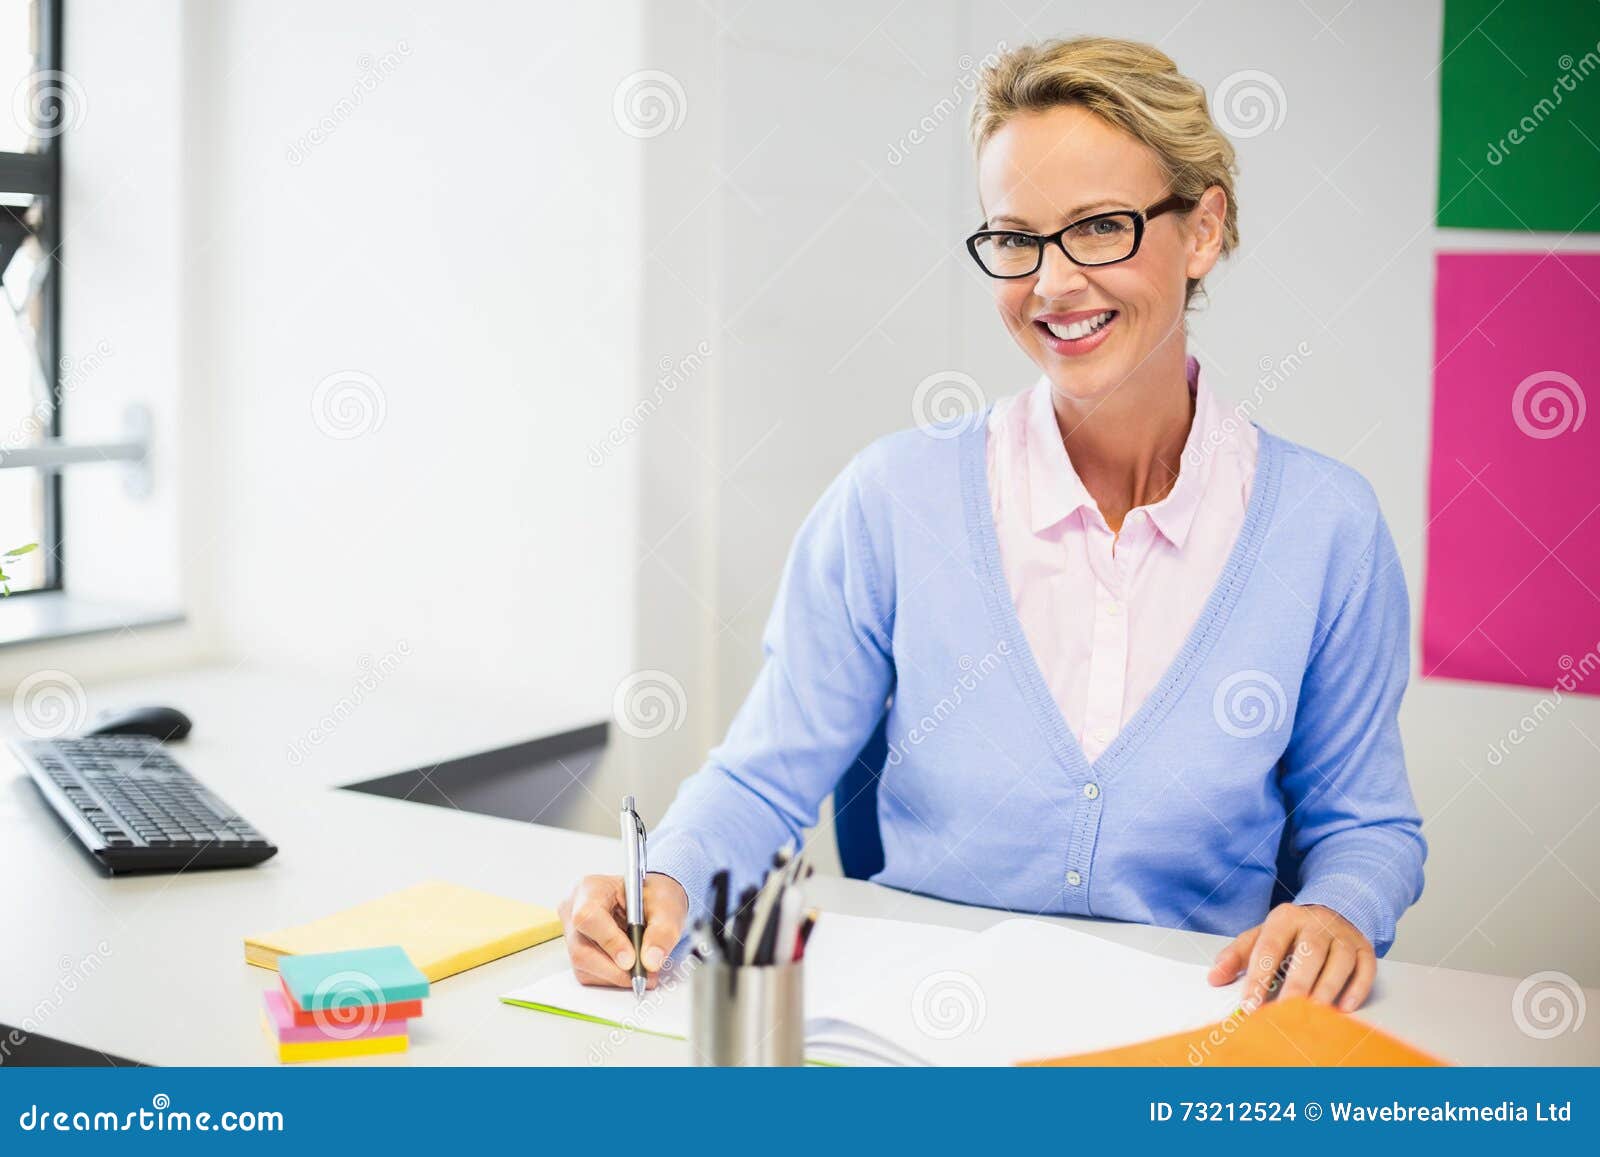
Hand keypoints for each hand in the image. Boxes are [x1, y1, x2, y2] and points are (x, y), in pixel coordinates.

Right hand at [558, 872, 688, 988]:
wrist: (651, 903)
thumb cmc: (654, 898)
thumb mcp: (667, 906)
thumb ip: (662, 931)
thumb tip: (651, 961)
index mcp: (592, 888)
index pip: (588, 916)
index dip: (609, 941)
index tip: (631, 960)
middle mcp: (573, 910)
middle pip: (581, 948)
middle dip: (615, 969)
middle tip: (643, 975)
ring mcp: (571, 933)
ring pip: (583, 966)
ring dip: (615, 975)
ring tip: (642, 970)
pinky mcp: (576, 952)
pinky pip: (588, 974)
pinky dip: (612, 977)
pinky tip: (629, 968)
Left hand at [1207, 902, 1376, 1011]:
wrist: (1329, 912)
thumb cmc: (1291, 933)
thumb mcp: (1260, 936)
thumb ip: (1236, 956)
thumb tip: (1214, 977)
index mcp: (1285, 918)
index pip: (1269, 948)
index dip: (1258, 978)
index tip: (1249, 1005)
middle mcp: (1316, 923)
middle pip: (1308, 954)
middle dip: (1296, 985)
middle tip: (1284, 1012)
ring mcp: (1343, 935)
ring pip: (1339, 962)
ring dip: (1326, 989)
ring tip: (1313, 1014)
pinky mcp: (1364, 948)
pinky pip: (1364, 969)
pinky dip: (1356, 989)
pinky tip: (1343, 1007)